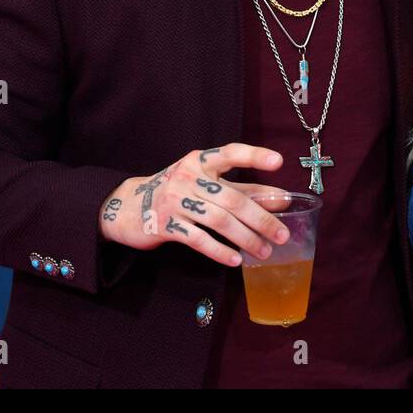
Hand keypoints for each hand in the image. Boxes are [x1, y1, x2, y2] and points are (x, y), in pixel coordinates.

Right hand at [98, 143, 290, 266]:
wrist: (130, 207)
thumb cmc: (179, 192)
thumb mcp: (207, 184)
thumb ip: (245, 189)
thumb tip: (282, 199)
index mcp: (200, 161)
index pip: (230, 153)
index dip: (254, 156)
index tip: (278, 162)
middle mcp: (188, 177)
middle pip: (232, 198)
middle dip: (261, 218)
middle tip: (282, 234)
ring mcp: (175, 201)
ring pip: (219, 220)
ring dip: (246, 238)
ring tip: (265, 251)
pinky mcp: (165, 225)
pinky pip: (198, 239)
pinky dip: (219, 250)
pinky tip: (236, 259)